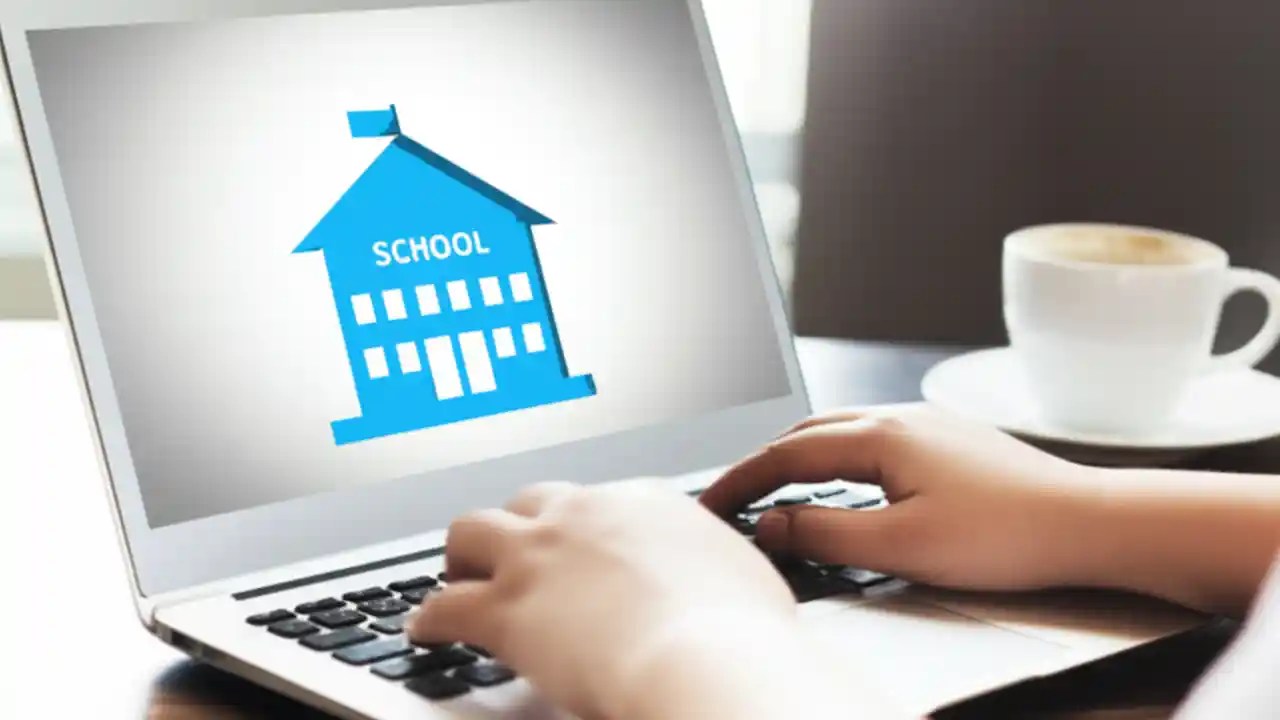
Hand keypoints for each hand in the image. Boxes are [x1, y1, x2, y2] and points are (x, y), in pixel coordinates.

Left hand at [407, 480, 800, 719]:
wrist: (706, 657)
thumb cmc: (739, 630)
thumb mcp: (742, 576)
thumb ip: (714, 565)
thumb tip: (723, 580)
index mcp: (644, 502)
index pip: (596, 501)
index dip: (580, 526)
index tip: (577, 545)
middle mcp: (585, 513)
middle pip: (528, 502)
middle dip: (516, 527)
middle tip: (511, 554)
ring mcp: (540, 555)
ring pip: (471, 532)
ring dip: (460, 556)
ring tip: (455, 575)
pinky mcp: (506, 607)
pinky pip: (445, 606)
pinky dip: (430, 619)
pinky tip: (425, 630)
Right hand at [700, 404, 1094, 590]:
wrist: (1088, 522)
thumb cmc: (1004, 535)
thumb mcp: (900, 546)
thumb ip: (824, 533)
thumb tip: (770, 524)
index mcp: (879, 437)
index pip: (783, 455)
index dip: (738, 482)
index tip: (708, 505)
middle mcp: (898, 418)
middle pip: (806, 433)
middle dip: (762, 464)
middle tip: (734, 500)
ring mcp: (927, 425)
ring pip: (840, 432)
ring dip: (799, 459)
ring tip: (778, 493)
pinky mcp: (950, 440)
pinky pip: (872, 439)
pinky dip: (836, 459)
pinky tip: (845, 485)